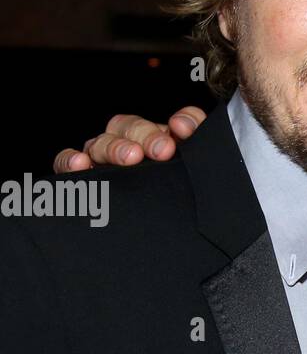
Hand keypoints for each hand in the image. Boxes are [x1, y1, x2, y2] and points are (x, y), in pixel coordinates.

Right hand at [53, 107, 207, 172]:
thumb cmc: (178, 183)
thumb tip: (180, 123)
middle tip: (160, 152)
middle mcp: (122, 146)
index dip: (156, 131)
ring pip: (98, 144)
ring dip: (113, 148)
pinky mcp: (80, 179)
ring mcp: (99, 161)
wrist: (172, 229)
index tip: (174, 142)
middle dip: (142, 138)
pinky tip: (81, 164)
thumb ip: (193, 129)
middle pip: (123, 129)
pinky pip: (66, 163)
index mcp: (148, 138)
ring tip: (130, 158)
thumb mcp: (193, 156)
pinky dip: (69, 160)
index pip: (148, 124)